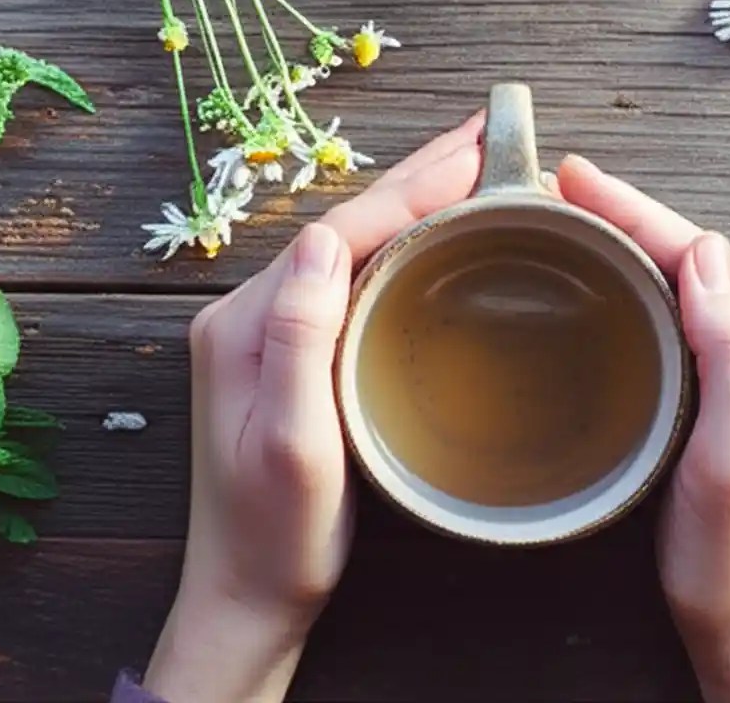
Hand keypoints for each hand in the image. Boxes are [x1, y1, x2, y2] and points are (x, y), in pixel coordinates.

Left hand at [144, 112, 485, 702]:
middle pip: (345, 227)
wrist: (247, 591)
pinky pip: (351, 279)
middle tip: (483, 138)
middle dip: (415, 178)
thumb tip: (326, 238)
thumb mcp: (293, 445)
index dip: (409, 190)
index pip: (340, 235)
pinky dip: (398, 246)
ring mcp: (269, 334)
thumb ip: (299, 338)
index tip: (472, 157)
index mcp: (246, 325)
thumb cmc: (277, 533)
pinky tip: (429, 239)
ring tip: (467, 170)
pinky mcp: (291, 355)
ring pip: (351, 247)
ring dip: (410, 204)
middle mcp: (250, 315)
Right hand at [557, 156, 729, 702]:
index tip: (574, 178)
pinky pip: (685, 322)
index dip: (637, 211)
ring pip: (688, 287)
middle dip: (631, 217)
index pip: (703, 258)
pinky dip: (642, 290)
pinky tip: (609, 288)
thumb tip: (704, 250)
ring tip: (576, 220)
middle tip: (561, 188)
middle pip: (696, 262)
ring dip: (635, 246)